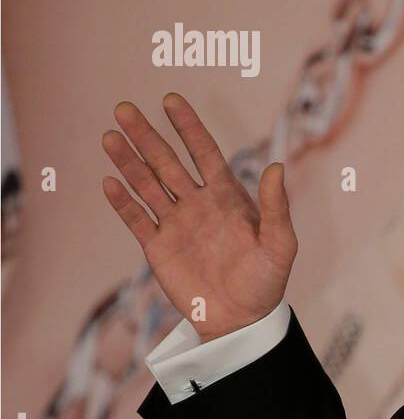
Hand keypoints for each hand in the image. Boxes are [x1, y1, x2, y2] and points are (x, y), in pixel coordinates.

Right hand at [101, 93, 297, 342]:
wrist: (241, 318)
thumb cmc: (267, 281)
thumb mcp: (280, 243)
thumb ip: (277, 206)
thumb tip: (277, 166)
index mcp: (228, 196)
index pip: (203, 152)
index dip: (188, 127)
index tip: (170, 100)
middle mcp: (198, 203)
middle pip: (166, 162)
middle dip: (146, 135)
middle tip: (124, 108)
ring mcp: (176, 223)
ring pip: (147, 185)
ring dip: (128, 161)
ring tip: (109, 137)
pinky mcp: (159, 247)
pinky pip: (137, 219)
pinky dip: (123, 201)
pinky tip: (109, 181)